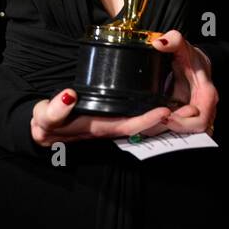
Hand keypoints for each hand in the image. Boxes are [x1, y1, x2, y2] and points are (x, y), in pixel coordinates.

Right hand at [30, 88, 171, 146]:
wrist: (42, 130)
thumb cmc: (44, 123)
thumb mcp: (43, 118)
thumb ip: (53, 111)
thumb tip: (69, 97)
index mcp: (95, 129)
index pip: (124, 125)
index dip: (145, 120)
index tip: (164, 111)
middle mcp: (107, 131)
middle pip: (140, 128)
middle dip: (163, 122)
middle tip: (186, 110)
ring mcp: (111, 128)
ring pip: (141, 125)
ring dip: (162, 120)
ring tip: (184, 108)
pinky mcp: (112, 121)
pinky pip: (136, 120)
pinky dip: (152, 116)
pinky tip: (166, 107)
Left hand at [151, 29, 217, 134]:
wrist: (196, 62)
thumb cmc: (192, 56)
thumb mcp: (183, 45)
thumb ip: (172, 40)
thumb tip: (158, 43)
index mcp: (207, 94)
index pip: (201, 119)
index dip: (184, 123)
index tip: (166, 116)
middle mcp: (204, 108)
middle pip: (194, 131)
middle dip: (174, 129)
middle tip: (155, 121)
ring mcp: (196, 114)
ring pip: (187, 133)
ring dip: (169, 131)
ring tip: (152, 124)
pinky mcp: (187, 117)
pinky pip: (180, 129)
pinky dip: (168, 129)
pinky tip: (155, 123)